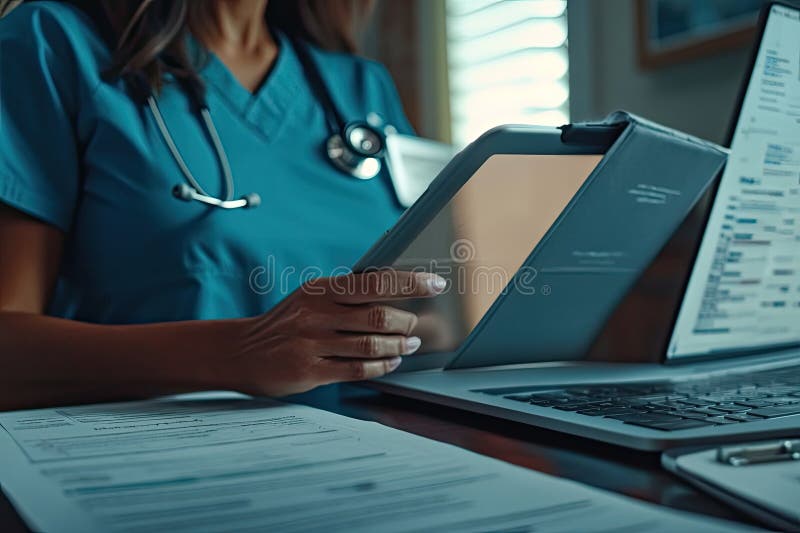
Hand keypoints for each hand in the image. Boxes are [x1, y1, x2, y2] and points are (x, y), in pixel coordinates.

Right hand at [222, 271, 445, 395]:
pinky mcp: (308, 370)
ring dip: (398, 346)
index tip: (435, 282)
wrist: (239, 352)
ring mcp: (311, 343)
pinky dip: (381, 367)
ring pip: (371, 344)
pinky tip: (390, 363)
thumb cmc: (285, 324)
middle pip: (378, 314)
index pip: (374, 281)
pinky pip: (356, 370)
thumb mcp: (310, 299)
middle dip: (407, 322)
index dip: (410, 282)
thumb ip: (346, 295)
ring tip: (409, 345)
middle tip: (417, 327)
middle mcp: (316, 313)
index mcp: (320, 289)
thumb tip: (396, 291)